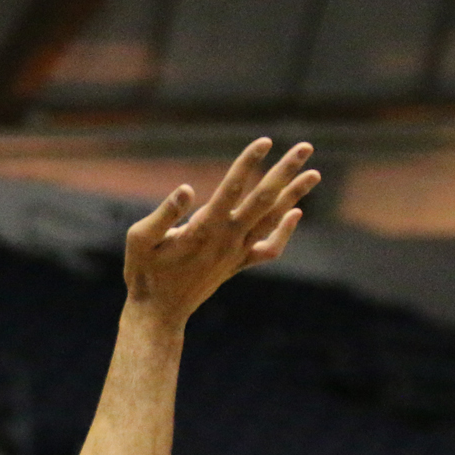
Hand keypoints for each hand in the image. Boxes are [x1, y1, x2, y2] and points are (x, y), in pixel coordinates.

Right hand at [123, 138, 317, 326]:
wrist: (159, 312)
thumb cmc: (144, 271)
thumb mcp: (140, 239)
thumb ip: (164, 213)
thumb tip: (186, 188)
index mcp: (204, 228)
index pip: (232, 188)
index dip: (249, 162)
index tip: (265, 141)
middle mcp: (227, 238)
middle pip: (264, 199)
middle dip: (285, 171)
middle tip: (306, 147)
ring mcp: (236, 253)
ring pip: (273, 220)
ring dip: (294, 195)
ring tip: (314, 174)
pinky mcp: (237, 264)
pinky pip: (269, 249)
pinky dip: (284, 232)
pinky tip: (295, 213)